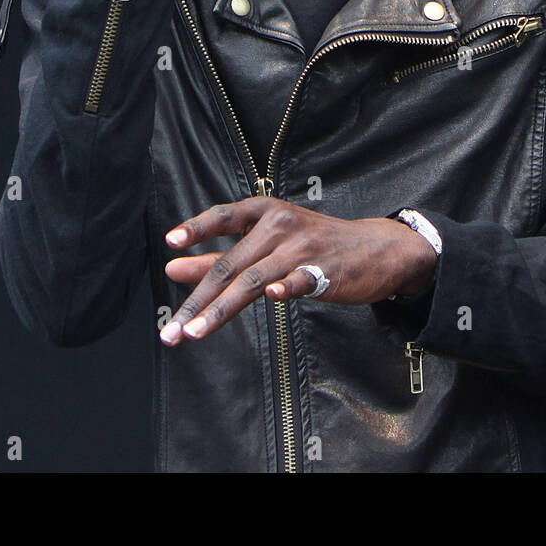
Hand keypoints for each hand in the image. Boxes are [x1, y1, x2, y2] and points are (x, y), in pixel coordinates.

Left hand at [158, 197, 438, 344]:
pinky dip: (286, 287)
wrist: (376, 249)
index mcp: (264, 213)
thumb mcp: (267, 243)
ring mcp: (303, 247)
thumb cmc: (314, 245)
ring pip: (254, 278)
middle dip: (197, 299)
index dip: (196, 229)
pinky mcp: (326, 269)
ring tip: (195, 332)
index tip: (170, 243)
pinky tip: (272, 298)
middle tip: (172, 329)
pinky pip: (301, 279)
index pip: (224, 216)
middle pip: (231, 263)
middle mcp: (280, 225)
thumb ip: (220, 257)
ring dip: (221, 308)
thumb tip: (173, 267)